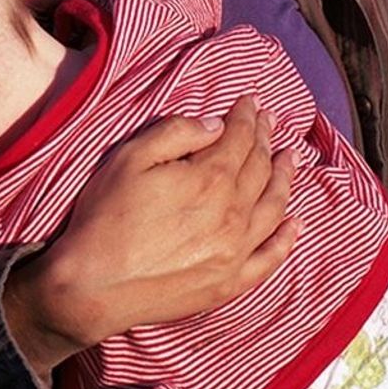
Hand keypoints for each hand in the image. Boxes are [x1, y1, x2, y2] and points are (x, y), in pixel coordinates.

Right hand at [1, 96, 298, 372]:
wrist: (92, 287)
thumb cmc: (105, 218)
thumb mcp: (130, 158)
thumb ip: (176, 133)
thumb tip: (215, 124)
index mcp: (210, 178)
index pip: (239, 137)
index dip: (247, 115)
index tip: (252, 101)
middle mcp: (232, 213)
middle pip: (259, 167)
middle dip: (266, 139)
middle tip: (270, 122)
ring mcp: (236, 251)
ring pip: (273, 206)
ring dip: (285, 178)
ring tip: (291, 159)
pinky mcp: (231, 283)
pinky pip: (270, 257)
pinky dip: (287, 238)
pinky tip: (295, 223)